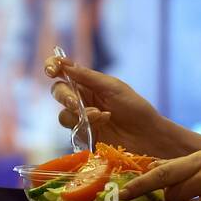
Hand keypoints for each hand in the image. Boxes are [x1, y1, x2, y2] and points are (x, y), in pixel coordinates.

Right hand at [43, 56, 174, 157]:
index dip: (53, 67)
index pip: (63, 71)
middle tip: (75, 103)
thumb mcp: (113, 88)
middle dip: (65, 96)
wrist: (148, 136)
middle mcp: (82, 99)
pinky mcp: (83, 135)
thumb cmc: (135, 108)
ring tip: (101, 116)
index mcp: (89, 82)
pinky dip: (86, 125)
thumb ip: (88, 77)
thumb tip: (65, 63)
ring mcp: (82, 118)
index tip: (52, 70)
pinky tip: (103, 122)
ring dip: (79, 114)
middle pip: (59, 92)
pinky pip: (73, 129)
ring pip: (63, 114)